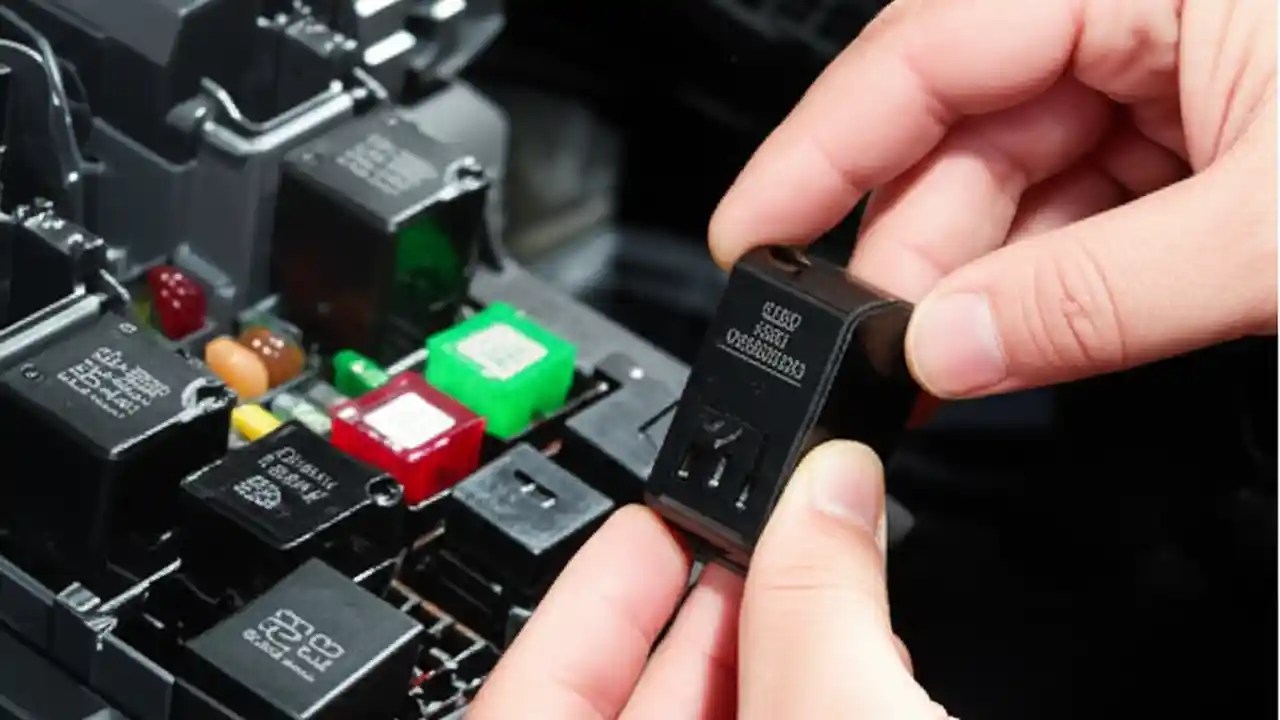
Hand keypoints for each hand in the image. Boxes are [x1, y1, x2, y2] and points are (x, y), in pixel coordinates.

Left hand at [468, 441, 951, 718]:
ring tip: (826, 579)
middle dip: (706, 608)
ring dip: (776, 654)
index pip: (532, 689)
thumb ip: (821, 599)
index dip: (592, 589)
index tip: (646, 525)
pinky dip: (813, 705)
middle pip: (634, 703)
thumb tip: (825, 490)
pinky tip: (868, 665)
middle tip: (758, 530)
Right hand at [710, 0, 1275, 398]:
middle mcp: (1133, 4)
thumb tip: (949, 351)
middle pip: (957, 129)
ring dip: (975, 283)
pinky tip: (1018, 334)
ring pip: (1012, 177)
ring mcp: (1166, 64)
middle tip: (874, 358)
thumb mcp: (1273, 230)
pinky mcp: (1196, 126)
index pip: (920, 50)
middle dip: (909, 254)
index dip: (817, 153)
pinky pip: (1079, 202)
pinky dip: (1045, 277)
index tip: (750, 241)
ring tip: (944, 369)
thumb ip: (1098, 297)